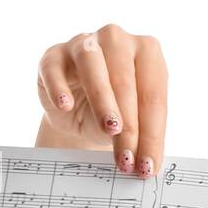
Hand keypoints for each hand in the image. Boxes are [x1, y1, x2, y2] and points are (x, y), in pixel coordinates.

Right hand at [35, 24, 167, 175]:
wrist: (77, 110)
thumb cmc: (113, 113)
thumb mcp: (132, 124)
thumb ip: (140, 136)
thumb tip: (144, 162)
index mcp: (148, 52)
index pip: (154, 96)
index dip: (152, 134)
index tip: (147, 167)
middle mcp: (117, 40)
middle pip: (126, 82)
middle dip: (129, 126)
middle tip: (127, 159)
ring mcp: (84, 44)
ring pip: (93, 66)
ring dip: (102, 100)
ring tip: (109, 129)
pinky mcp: (54, 55)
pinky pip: (54, 68)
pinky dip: (59, 88)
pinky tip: (65, 106)